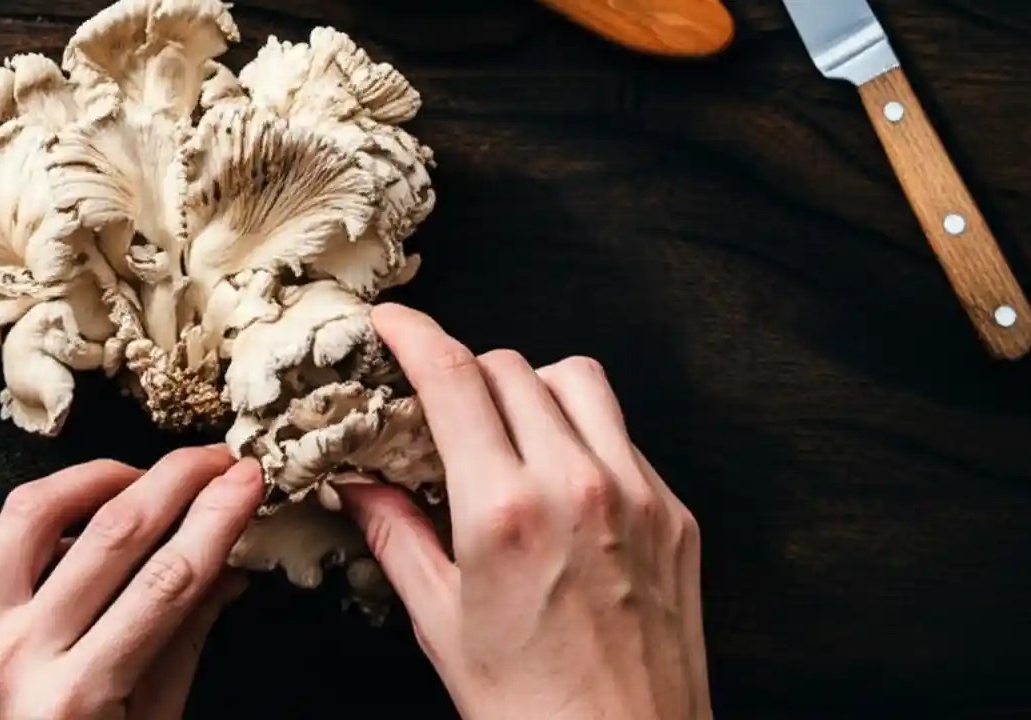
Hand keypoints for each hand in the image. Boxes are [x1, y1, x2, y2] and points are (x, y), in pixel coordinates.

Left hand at [0, 447, 263, 718]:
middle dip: (176, 479)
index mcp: (76, 702)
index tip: (249, 478)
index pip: (167, 581)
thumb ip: (185, 636)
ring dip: (104, 477)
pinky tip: (87, 519)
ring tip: (148, 476)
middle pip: (111, 534)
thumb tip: (231, 559)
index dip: (216, 518)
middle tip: (216, 457)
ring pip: (36, 512)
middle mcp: (11, 664)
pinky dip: (50, 519)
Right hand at [338, 304, 711, 719]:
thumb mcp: (441, 621)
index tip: (394, 325)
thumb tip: (355, 484)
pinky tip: (562, 480)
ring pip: (579, 380)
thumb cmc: (528, 707)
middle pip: (512, 366)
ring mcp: (638, 495)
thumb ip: (394, 535)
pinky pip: (623, 436)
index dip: (416, 335)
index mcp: (507, 511)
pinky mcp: (675, 514)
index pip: (454, 379)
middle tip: (441, 403)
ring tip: (508, 430)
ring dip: (532, 385)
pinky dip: (584, 434)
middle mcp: (578, 485)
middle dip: (465, 370)